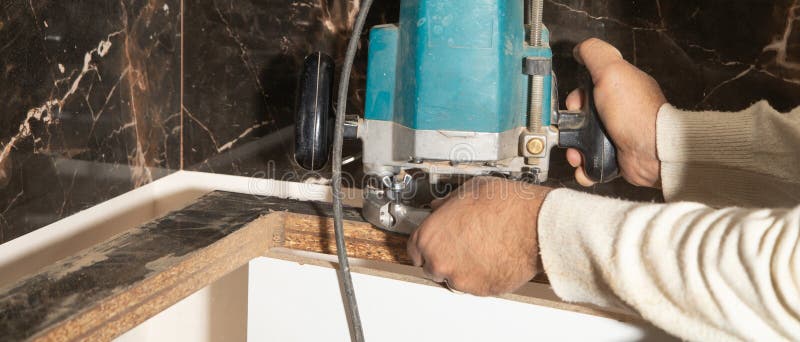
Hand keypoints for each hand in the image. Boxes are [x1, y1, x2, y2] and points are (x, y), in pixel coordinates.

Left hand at [406, 177, 550, 295]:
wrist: (535, 224)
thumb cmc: (505, 205)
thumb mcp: (468, 191)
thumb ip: (446, 204)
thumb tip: (439, 207)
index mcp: (430, 237)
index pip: (414, 249)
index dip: (427, 244)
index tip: (436, 242)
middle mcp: (440, 262)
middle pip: (432, 267)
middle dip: (445, 257)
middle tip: (463, 244)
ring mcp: (461, 279)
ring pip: (455, 279)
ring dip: (464, 268)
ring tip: (482, 248)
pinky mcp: (482, 290)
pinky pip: (476, 286)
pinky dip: (482, 276)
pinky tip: (493, 257)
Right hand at [567, 38, 666, 187]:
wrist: (653, 151)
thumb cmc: (635, 112)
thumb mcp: (612, 71)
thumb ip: (595, 54)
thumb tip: (581, 48)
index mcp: (620, 89)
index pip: (587, 91)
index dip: (575, 98)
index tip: (575, 105)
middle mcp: (618, 112)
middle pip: (581, 118)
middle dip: (571, 127)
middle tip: (574, 131)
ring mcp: (617, 136)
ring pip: (583, 142)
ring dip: (575, 150)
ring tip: (578, 156)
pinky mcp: (616, 158)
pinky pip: (592, 164)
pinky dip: (586, 168)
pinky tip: (586, 167)